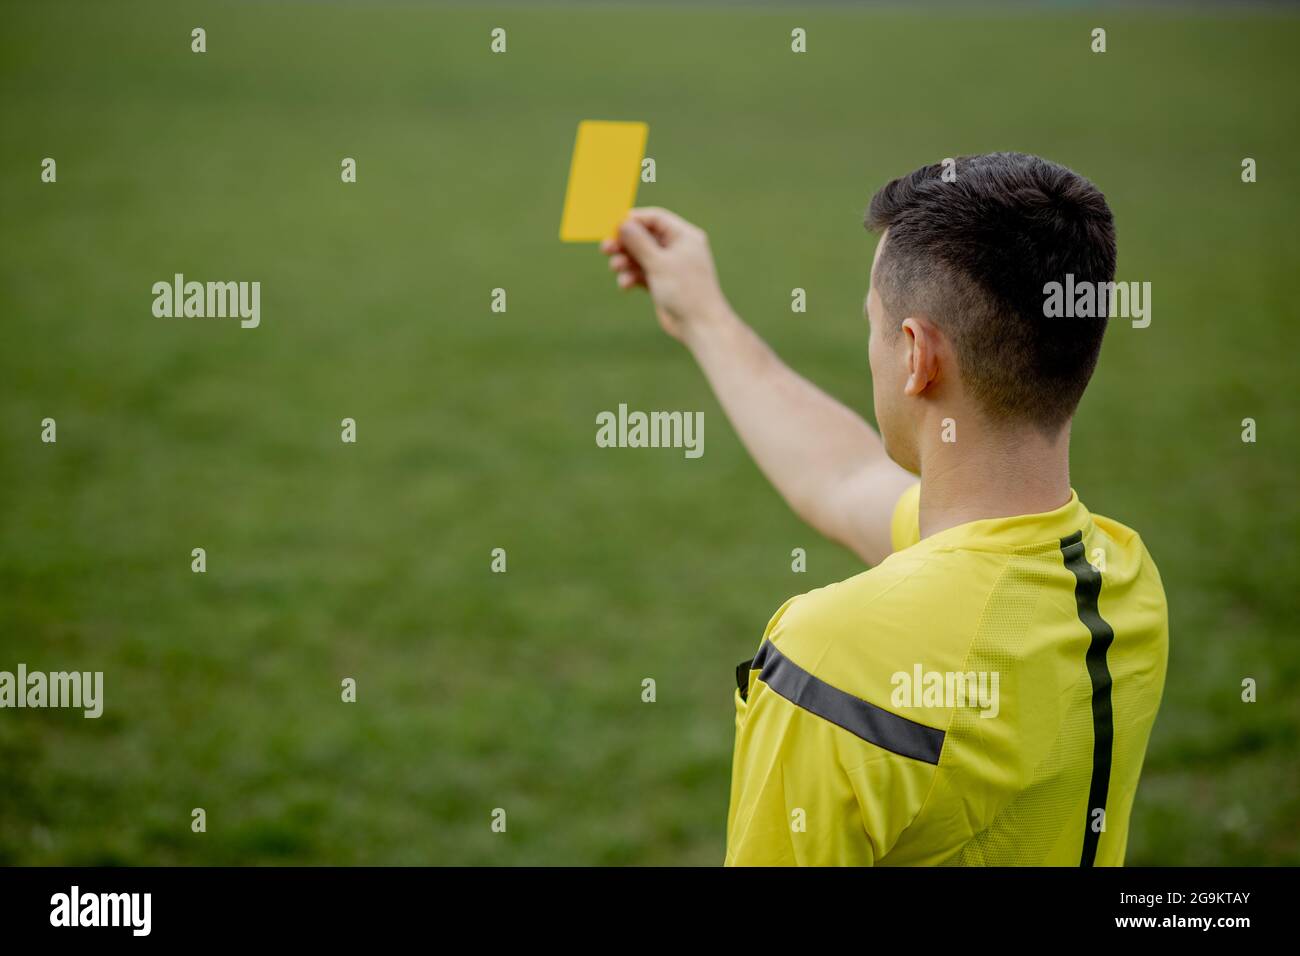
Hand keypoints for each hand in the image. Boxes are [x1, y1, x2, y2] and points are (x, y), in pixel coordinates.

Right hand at [600, 207, 731, 341]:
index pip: (655, 219)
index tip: (612, 226)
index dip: (633, 220)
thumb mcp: (659, 263)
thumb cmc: (686, 290)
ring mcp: (669, 266)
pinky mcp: (662, 283)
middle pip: (644, 238)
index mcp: (684, 237)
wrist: (699, 325)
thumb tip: (623, 223)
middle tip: (605, 248)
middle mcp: (677, 248)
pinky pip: (642, 273)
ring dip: (626, 261)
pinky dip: (632, 277)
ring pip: (641, 257)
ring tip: (615, 267)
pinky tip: (625, 285)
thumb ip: (639, 242)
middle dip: (625, 243)